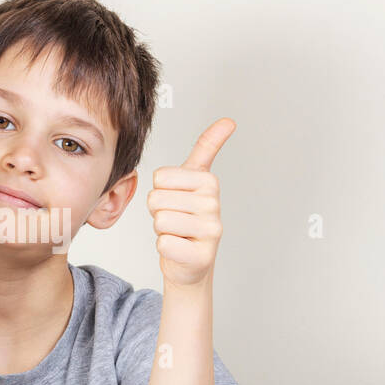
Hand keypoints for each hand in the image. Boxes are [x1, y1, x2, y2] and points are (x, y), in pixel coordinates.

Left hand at [147, 117, 235, 287]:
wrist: (190, 263)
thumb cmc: (188, 219)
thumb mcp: (195, 180)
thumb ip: (207, 148)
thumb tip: (228, 121)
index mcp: (209, 182)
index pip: (160, 177)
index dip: (160, 191)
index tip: (177, 199)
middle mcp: (213, 204)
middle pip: (156, 199)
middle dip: (159, 211)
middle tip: (176, 220)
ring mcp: (211, 231)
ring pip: (159, 221)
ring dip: (162, 231)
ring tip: (179, 233)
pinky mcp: (201, 256)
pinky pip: (164, 244)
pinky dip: (166, 248)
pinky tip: (180, 249)